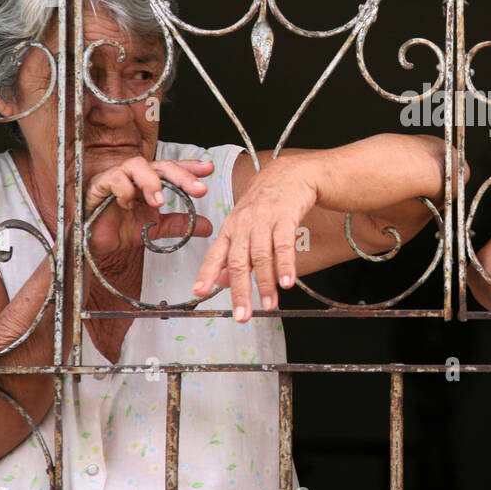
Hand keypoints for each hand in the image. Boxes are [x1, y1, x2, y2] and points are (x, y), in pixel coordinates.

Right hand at [83, 157, 214, 266]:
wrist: (94, 244)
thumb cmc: (120, 229)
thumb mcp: (155, 228)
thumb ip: (179, 224)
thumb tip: (208, 226)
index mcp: (150, 183)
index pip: (172, 170)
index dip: (190, 167)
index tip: (209, 169)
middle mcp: (136, 176)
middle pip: (161, 165)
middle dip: (182, 175)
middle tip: (198, 189)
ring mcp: (117, 178)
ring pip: (137, 164)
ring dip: (151, 182)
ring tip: (159, 201)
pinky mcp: (99, 185)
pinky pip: (114, 178)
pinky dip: (124, 190)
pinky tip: (128, 204)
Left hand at [192, 155, 317, 321]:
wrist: (290, 174)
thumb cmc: (266, 203)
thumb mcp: (245, 225)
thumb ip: (234, 255)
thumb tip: (222, 283)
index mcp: (231, 227)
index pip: (216, 253)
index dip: (207, 273)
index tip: (199, 292)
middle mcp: (244, 224)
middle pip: (239, 260)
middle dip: (239, 291)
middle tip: (242, 315)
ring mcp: (265, 219)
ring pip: (261, 255)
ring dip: (265, 283)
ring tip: (269, 305)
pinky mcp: (286, 216)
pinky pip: (284, 244)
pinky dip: (286, 265)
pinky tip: (287, 282)